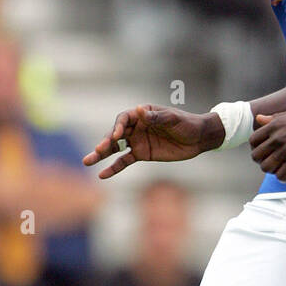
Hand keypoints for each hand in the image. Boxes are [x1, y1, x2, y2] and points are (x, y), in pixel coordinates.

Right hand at [83, 104, 222, 178]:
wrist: (198, 138)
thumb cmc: (187, 124)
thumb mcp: (174, 119)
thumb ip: (157, 117)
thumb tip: (139, 111)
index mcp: (142, 114)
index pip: (124, 118)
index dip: (119, 126)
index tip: (117, 135)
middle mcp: (136, 126)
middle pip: (115, 133)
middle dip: (105, 142)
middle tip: (97, 150)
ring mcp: (137, 141)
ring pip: (115, 148)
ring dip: (102, 154)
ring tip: (87, 161)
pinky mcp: (141, 154)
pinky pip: (124, 161)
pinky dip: (113, 167)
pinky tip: (102, 175)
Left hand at [249, 106, 285, 180]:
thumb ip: (273, 118)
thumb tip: (259, 118)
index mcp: (274, 125)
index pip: (253, 141)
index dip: (257, 148)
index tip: (264, 152)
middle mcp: (277, 138)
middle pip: (256, 156)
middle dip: (263, 161)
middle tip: (272, 162)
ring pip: (267, 168)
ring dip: (272, 170)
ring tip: (281, 168)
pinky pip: (281, 175)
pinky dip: (284, 177)